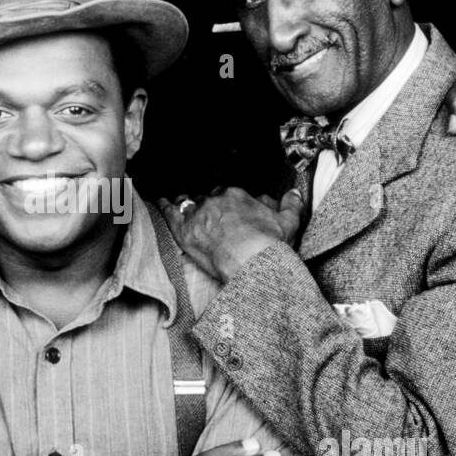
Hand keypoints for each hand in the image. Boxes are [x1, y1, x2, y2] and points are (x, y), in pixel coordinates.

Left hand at [161, 187, 303, 282]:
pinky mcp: (184, 229)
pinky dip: (164, 205)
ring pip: (187, 202)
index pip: (227, 193)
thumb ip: (291, 205)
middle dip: (208, 205)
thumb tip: (295, 193)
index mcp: (236, 195)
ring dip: (187, 205)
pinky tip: (160, 202)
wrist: (252, 262)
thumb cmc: (269, 244)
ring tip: (185, 208)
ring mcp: (197, 213)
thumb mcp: (288, 222)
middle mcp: (214, 200)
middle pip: (206, 198)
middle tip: (210, 217)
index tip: (229, 211)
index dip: (227, 202)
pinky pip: (169, 212)